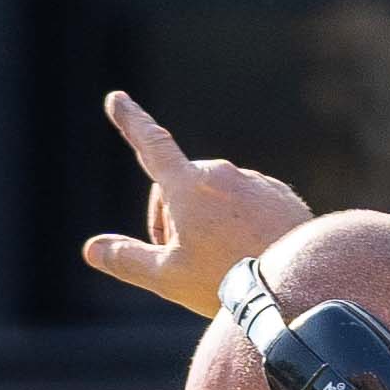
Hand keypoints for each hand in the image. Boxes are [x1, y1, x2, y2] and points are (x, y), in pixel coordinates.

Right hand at [81, 90, 314, 314]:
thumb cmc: (227, 283)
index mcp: (188, 186)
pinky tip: (250, 257)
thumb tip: (92, 249)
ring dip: (210, 222)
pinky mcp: (281, 197)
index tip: (118, 100)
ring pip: (218, 198)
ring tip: (224, 265)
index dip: (132, 123)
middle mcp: (222, 175)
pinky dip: (243, 225)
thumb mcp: (168, 277)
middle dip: (174, 216)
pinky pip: (251, 205)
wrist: (297, 290)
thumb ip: (128, 259)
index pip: (152, 146)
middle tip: (183, 260)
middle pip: (183, 187)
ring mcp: (256, 183)